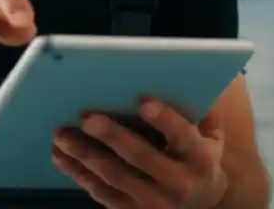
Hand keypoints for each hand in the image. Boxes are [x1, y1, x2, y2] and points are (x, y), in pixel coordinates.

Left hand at [52, 98, 227, 208]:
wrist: (201, 206)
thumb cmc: (199, 160)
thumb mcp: (211, 137)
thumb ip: (201, 111)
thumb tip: (183, 77)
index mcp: (200, 158)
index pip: (182, 136)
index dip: (163, 119)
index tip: (142, 101)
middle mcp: (179, 184)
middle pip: (140, 157)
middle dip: (111, 136)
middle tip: (86, 117)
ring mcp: (154, 203)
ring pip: (114, 176)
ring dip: (84, 154)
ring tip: (62, 135)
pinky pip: (101, 193)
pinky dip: (78, 173)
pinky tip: (62, 156)